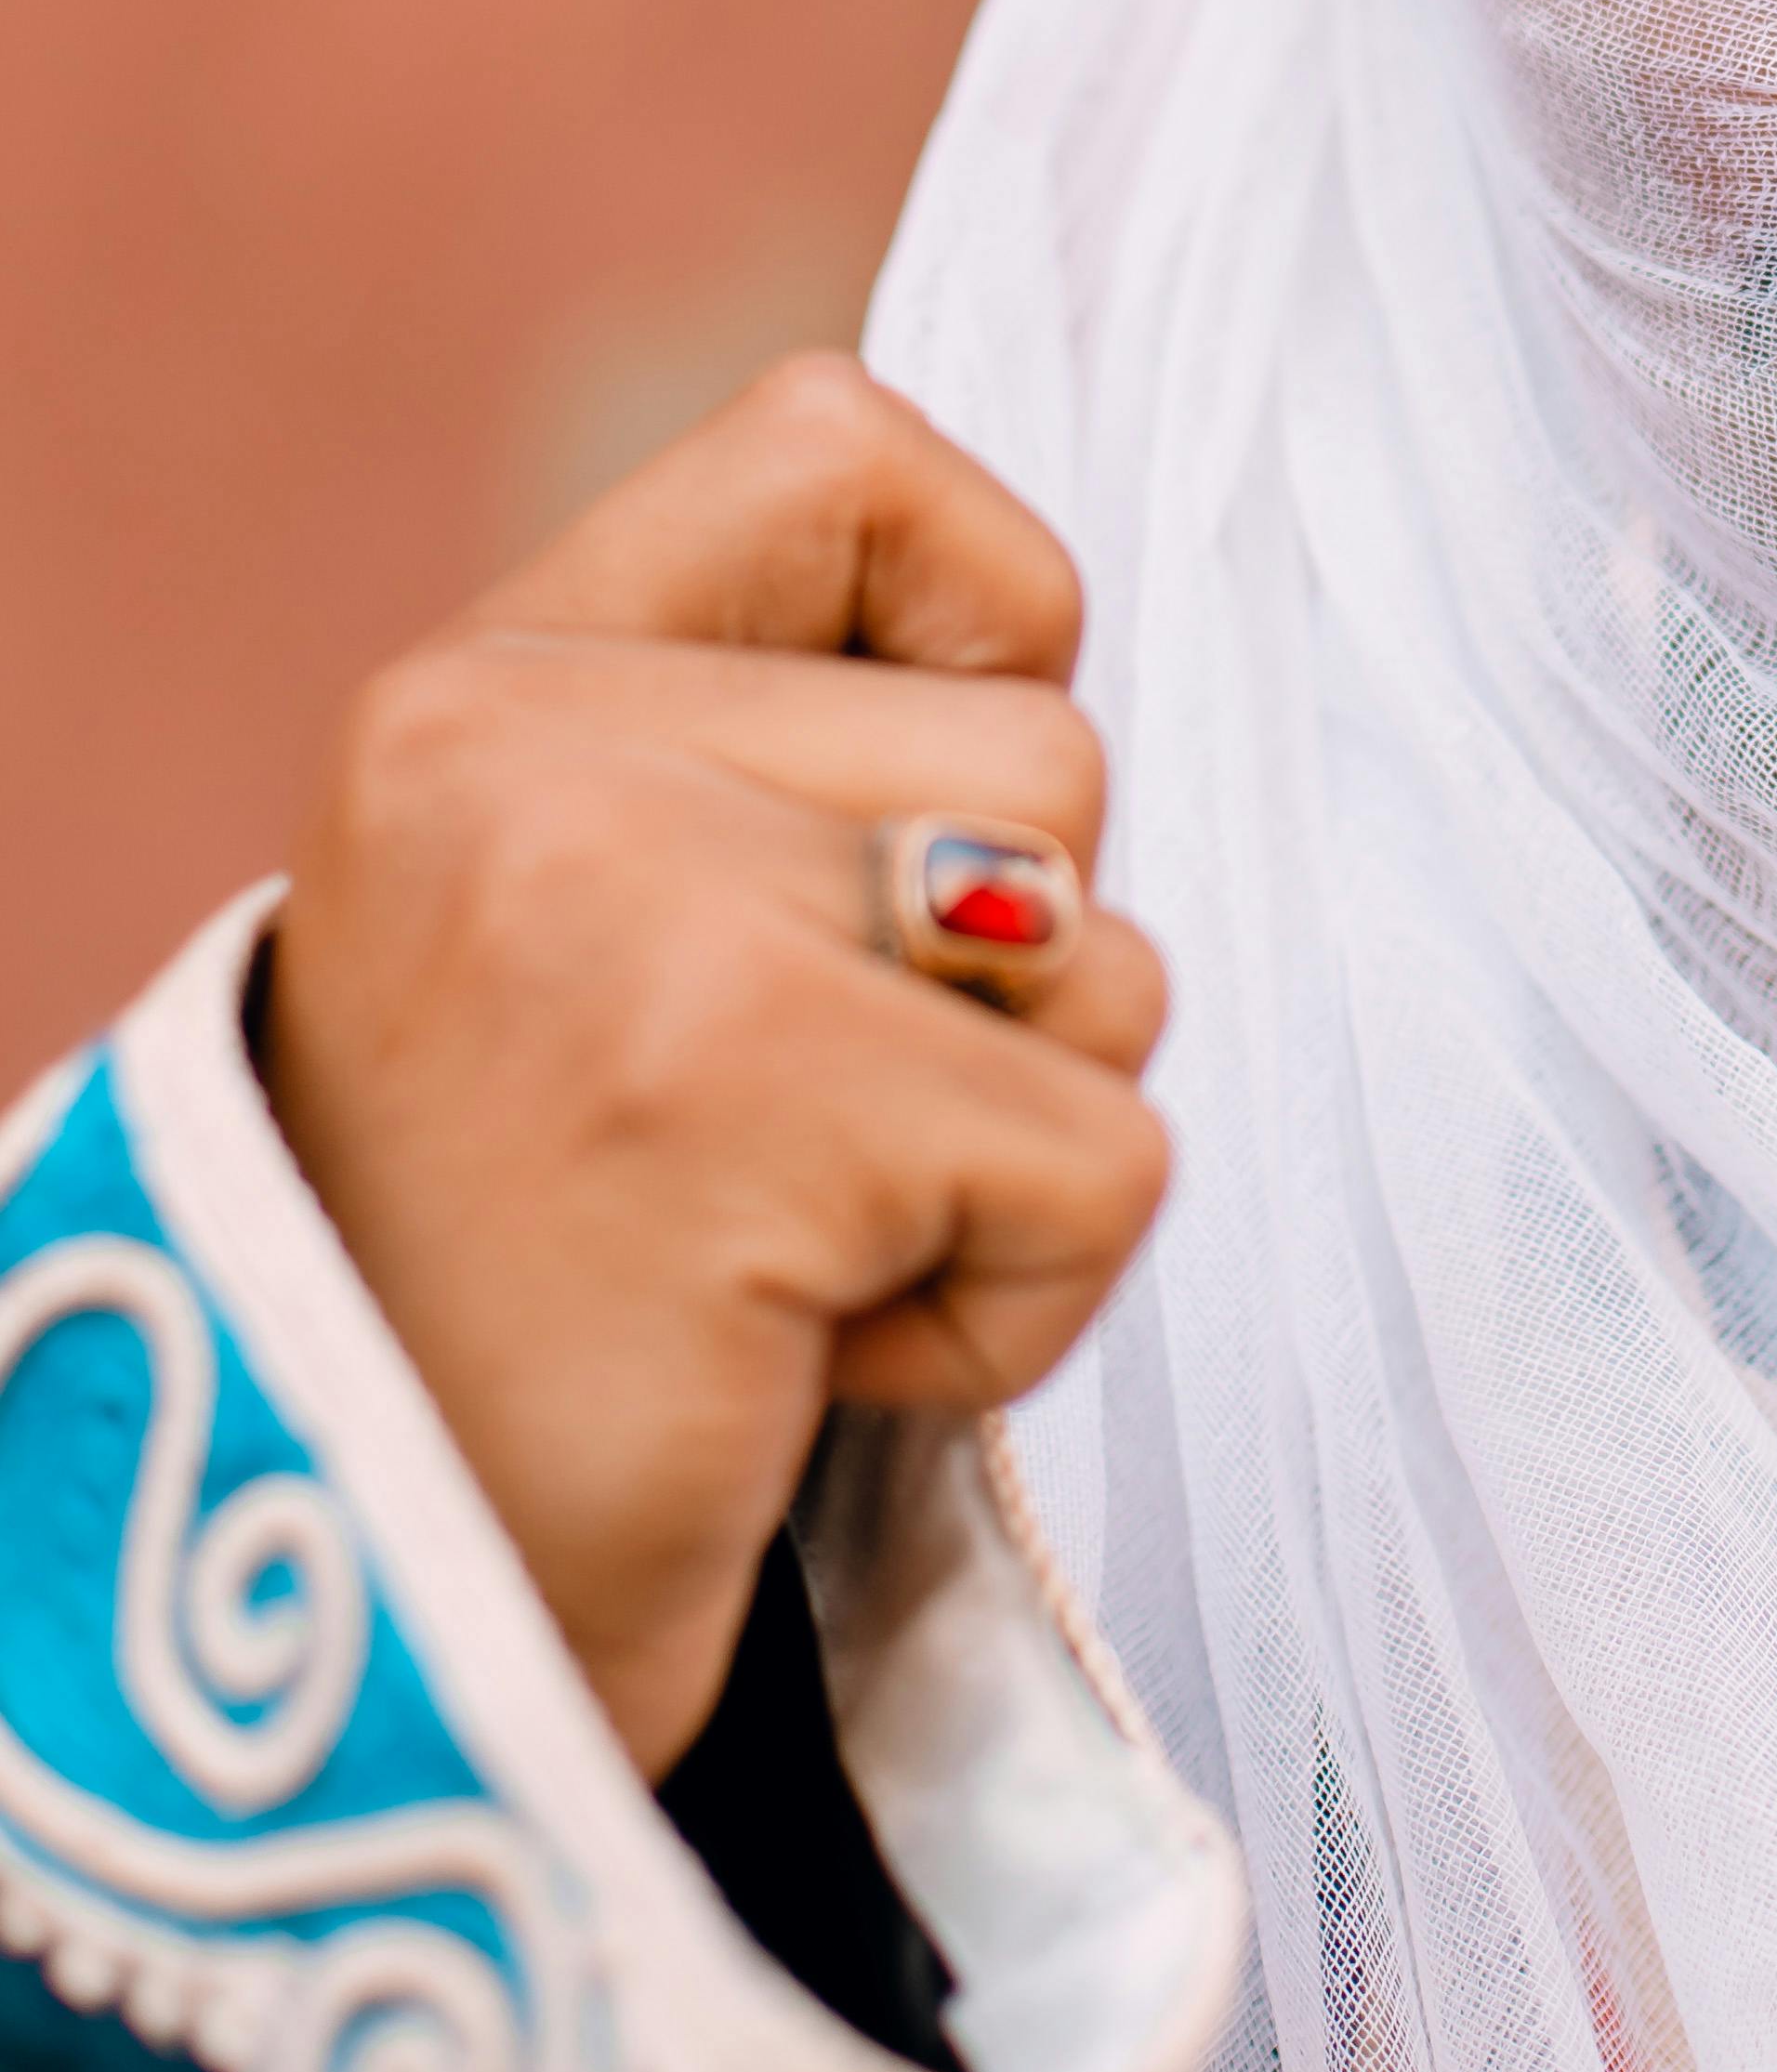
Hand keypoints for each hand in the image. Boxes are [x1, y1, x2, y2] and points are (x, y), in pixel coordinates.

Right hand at [262, 355, 1169, 1777]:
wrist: (369, 1627)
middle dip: (1008, 981)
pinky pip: (1108, 1163)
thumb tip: (1051, 657)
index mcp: (480, 680)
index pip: (836, 443)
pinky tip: (810, 1361)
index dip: (971, 609)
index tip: (892, 823)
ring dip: (1017, 1145)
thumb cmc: (532, 1268)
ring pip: (1111, 957)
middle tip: (788, 1139)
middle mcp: (532, 756)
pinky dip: (1018, 1307)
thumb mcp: (582, 913)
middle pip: (1049, 750)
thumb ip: (776, 753)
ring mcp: (640, 921)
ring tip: (793, 1248)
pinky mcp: (759, 1111)